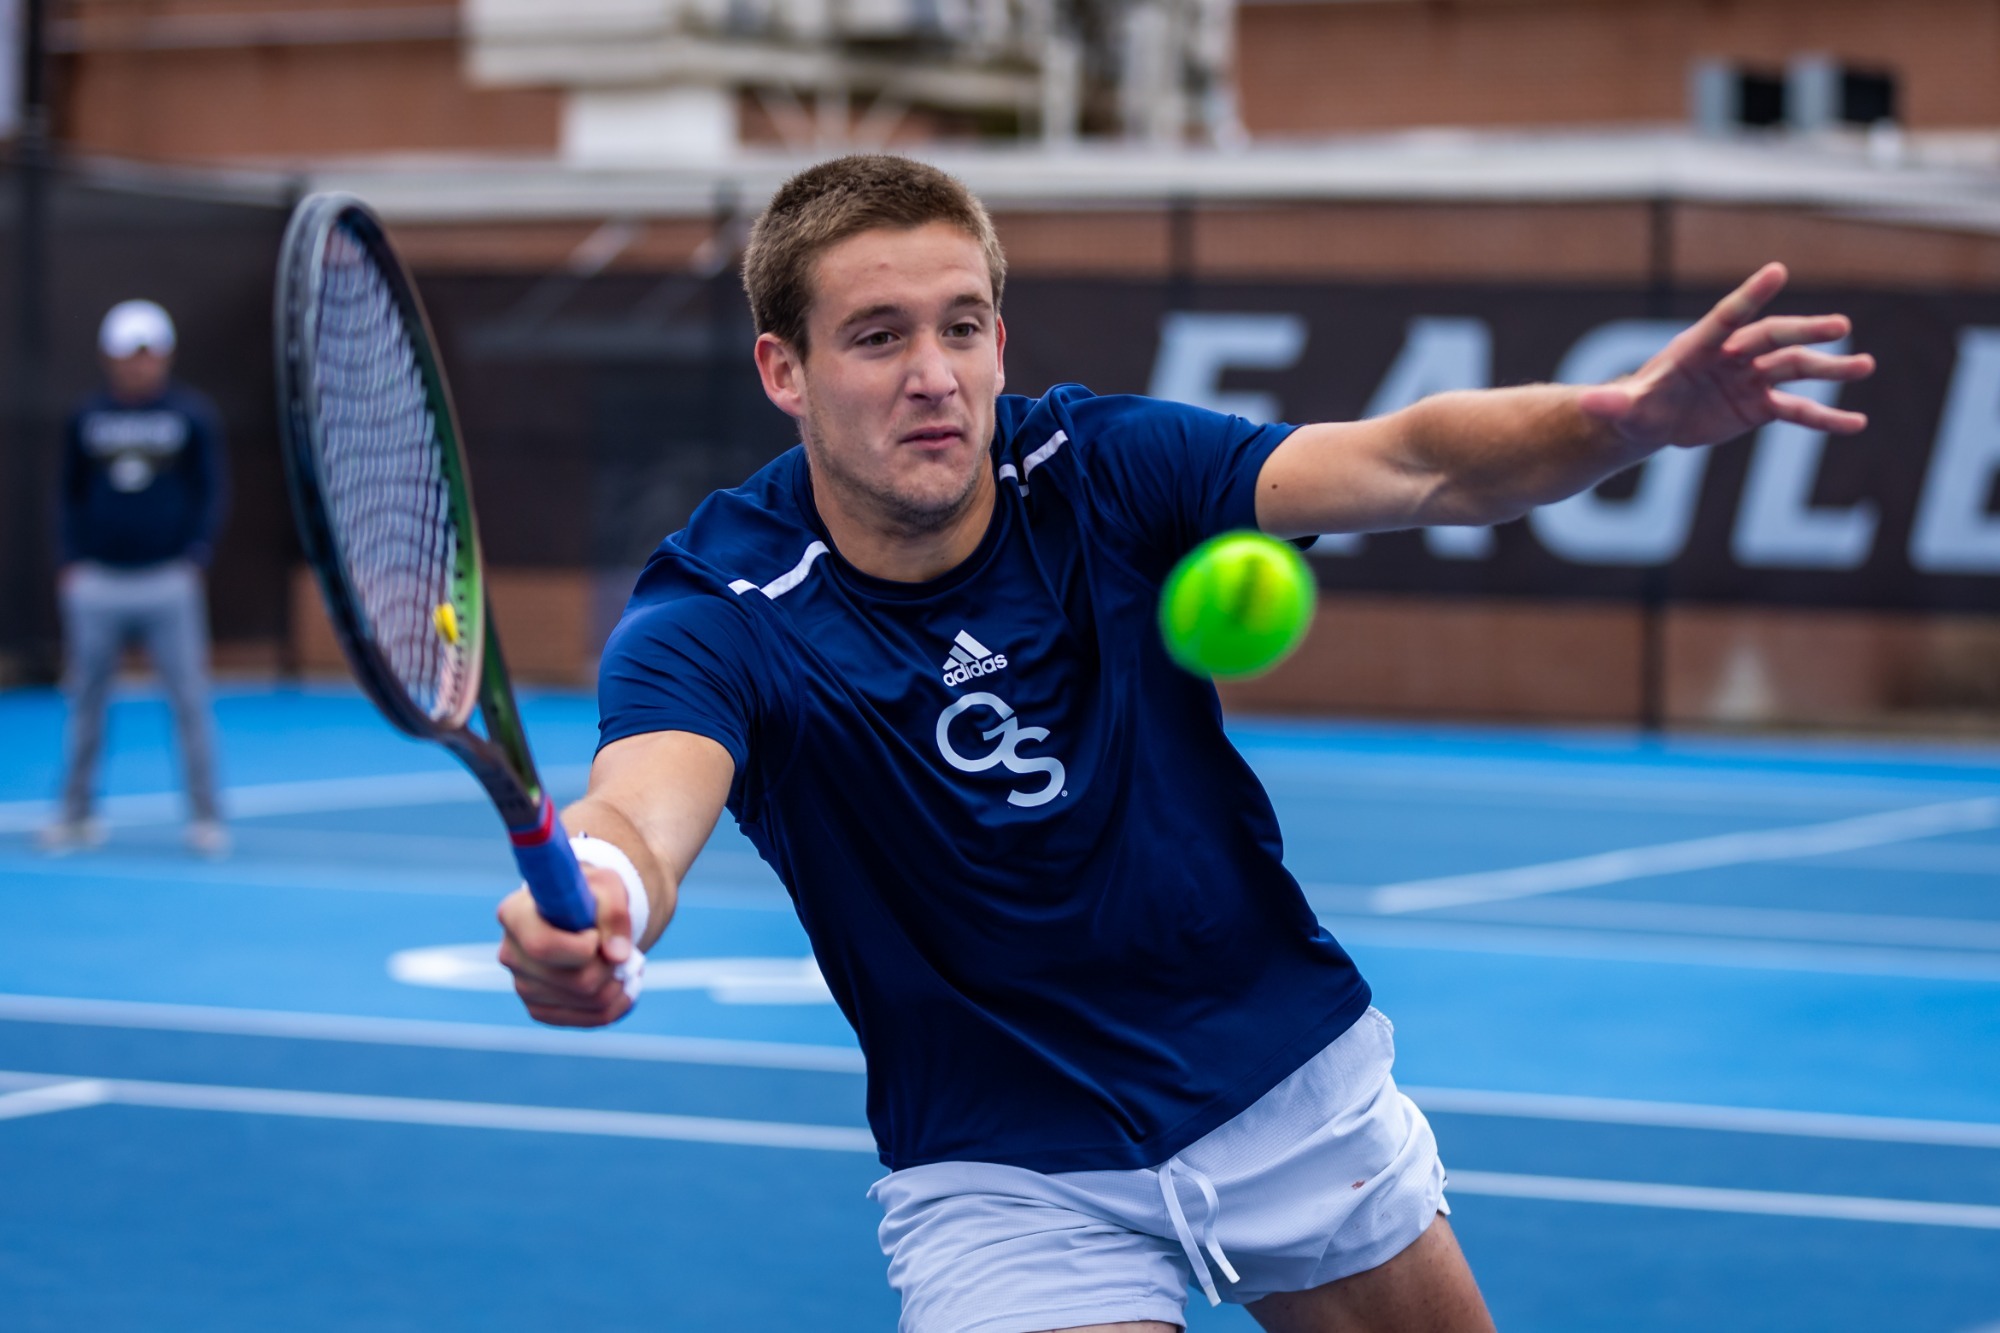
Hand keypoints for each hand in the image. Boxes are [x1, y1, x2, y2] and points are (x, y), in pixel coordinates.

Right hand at [496, 864, 637, 1027]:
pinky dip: (619, 1002)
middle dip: (611, 966)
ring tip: (626, 962)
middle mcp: (511, 954)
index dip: (583, 947)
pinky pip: (592, 1018)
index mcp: (515, 915)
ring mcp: (523, 986)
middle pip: (575, 980)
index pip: (542, 947)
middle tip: (623, 950)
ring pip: (590, 1001)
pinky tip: (623, 982)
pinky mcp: (540, 1009)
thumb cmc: (593, 896)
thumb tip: (618, 956)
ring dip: (621, 983)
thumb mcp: (608, 888)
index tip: (596, 934)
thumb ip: (615, 916)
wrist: (584, 916)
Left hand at [1578, 263, 1875, 449]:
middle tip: (1839, 327)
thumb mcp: (1623, 409)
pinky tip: (1856, 424)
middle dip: (1802, 333)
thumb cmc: (1635, 406)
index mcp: (1698, 348)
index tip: (1777, 271)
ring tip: (1865, 366)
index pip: (1727, 317)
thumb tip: (1586, 403)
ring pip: (1794, 370)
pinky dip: (1825, 418)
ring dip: (1828, 369)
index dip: (1750, 296)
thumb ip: (1610, 402)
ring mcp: (1749, 379)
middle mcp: (1731, 357)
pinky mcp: (1759, 406)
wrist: (1651, 422)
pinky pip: (1798, 412)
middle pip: (1771, 339)